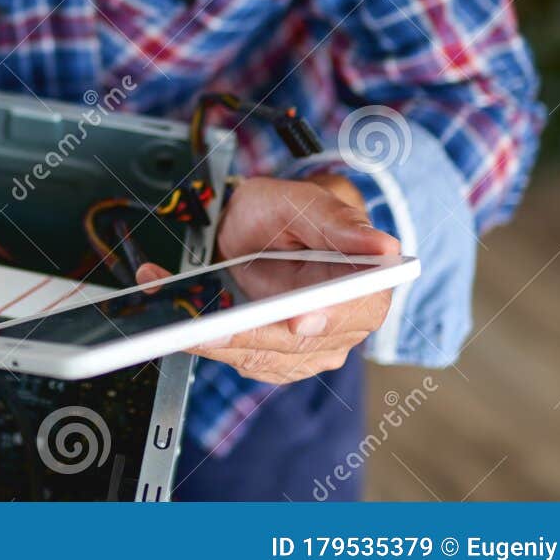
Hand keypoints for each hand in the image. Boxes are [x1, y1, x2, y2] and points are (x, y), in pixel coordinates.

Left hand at [136, 174, 398, 383]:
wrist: (257, 229)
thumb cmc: (286, 212)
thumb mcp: (303, 200)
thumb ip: (338, 220)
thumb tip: (384, 245)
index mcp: (367, 284)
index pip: (356, 309)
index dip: (327, 318)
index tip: (298, 320)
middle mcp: (344, 324)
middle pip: (299, 343)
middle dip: (249, 335)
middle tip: (206, 328)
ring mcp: (310, 347)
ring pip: (263, 357)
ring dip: (216, 341)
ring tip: (176, 318)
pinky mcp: (275, 356)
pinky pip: (240, 358)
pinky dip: (206, 343)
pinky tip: (177, 323)